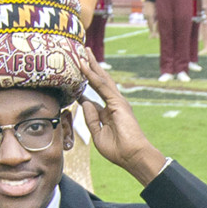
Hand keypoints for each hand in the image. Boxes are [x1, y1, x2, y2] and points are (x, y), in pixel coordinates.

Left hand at [78, 63, 164, 181]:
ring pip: (101, 79)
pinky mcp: (118, 102)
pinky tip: (84, 65)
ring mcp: (117, 102)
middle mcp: (113, 104)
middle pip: (100, 82)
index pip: (94, 96)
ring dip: (92, 65)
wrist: (133, 156)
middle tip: (81, 54)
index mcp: (109, 113)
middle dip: (91, 68)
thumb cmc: (119, 150)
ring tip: (83, 52)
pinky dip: (92, 75)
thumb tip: (84, 102)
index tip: (73, 79)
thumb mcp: (98, 135)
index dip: (83, 87)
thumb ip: (91, 119)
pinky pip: (101, 86)